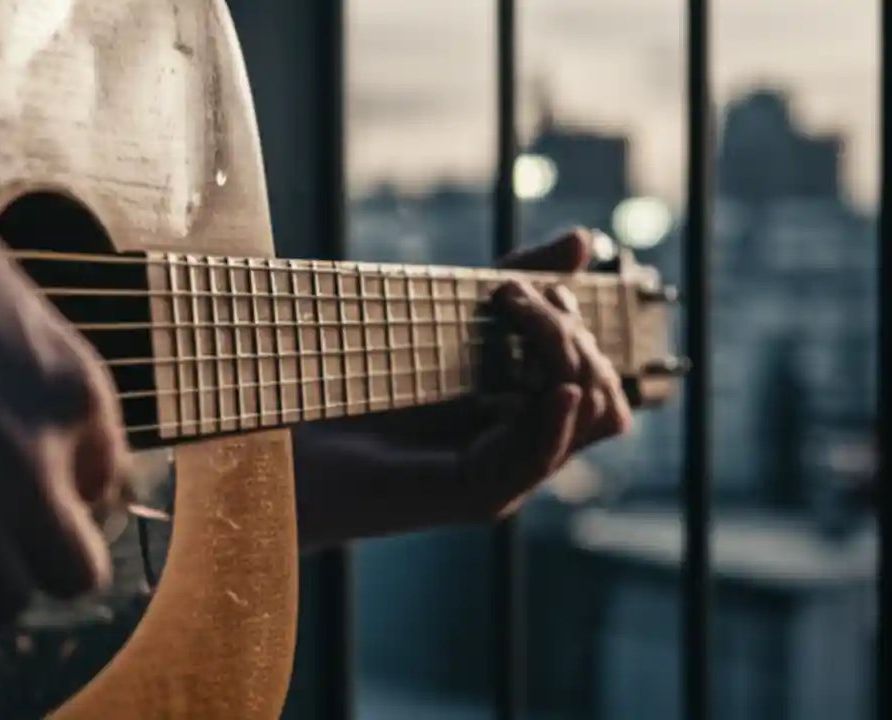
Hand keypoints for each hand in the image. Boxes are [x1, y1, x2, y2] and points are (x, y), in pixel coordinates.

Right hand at [0, 8, 129, 623]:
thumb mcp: (0, 305)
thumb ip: (20, 384)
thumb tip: (5, 430)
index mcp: (74, 393)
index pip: (103, 488)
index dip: (53, 492)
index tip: (14, 488)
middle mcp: (39, 460)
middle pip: (74, 570)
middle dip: (31, 560)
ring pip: (3, 601)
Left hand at [293, 229, 631, 546]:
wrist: (286, 443)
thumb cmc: (354, 380)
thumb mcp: (443, 320)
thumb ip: (514, 286)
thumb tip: (587, 239)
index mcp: (519, 413)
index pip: (598, 374)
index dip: (577, 323)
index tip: (528, 286)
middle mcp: (522, 446)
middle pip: (604, 394)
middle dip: (571, 331)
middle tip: (512, 296)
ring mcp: (505, 473)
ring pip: (591, 418)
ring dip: (567, 356)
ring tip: (516, 315)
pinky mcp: (476, 493)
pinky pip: (541, 455)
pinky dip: (557, 417)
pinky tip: (555, 384)